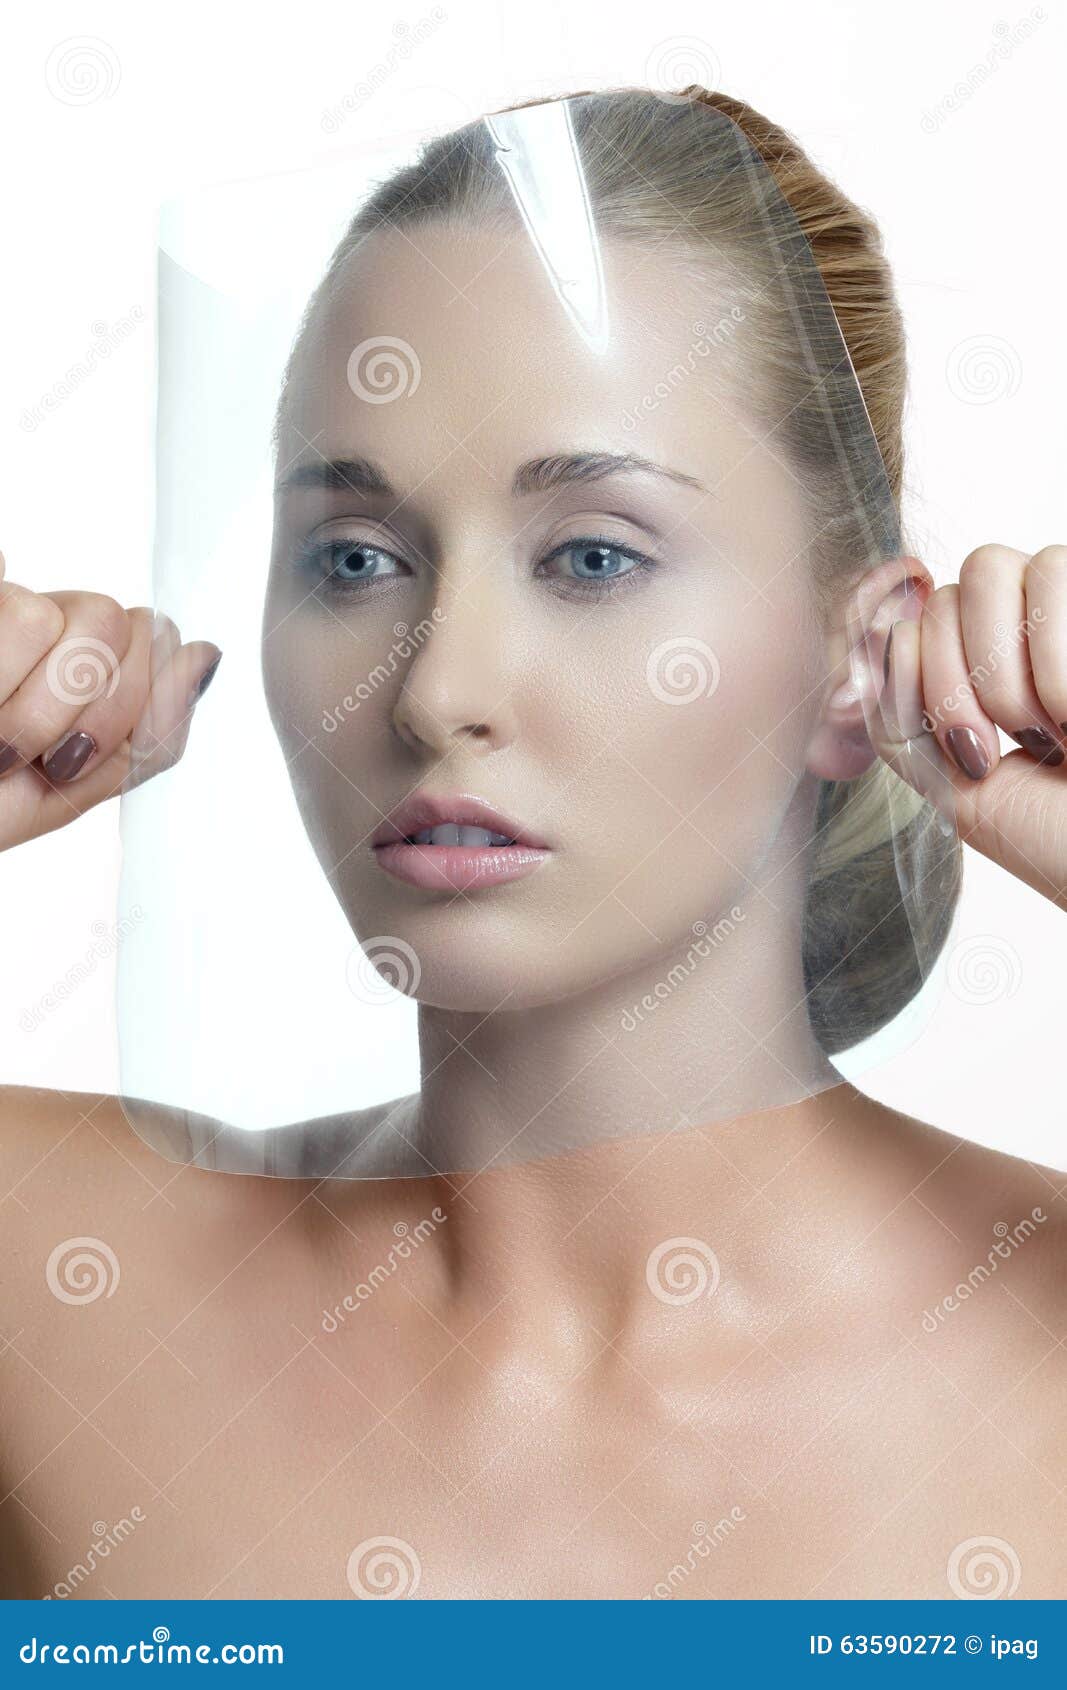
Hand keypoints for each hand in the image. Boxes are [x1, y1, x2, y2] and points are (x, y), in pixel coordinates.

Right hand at [0, 549, 220, 852]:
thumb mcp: (72, 791)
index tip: (66, 761)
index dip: (126, 709)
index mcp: (81, 656)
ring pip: (70, 616)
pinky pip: (20, 608)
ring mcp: (4, 603)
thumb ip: (150, 733)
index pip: (158, 638)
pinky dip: (4, 683)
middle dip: (84, 711)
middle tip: (27, 754)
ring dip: (33, 709)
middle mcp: (39, 617)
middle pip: (119, 620)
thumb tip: (209, 652)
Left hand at [868, 543, 1066, 909]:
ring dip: (1009, 672)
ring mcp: (1062, 606)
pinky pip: (1051, 569)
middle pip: (941, 593)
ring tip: (1054, 731)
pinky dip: (1058, 662)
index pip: (911, 622)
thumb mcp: (949, 782)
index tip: (972, 758)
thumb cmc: (1051, 834)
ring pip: (987, 567)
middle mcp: (1021, 622)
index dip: (924, 687)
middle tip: (1013, 748)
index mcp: (977, 664)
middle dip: (959, 685)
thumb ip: (897, 714)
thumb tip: (873, 635)